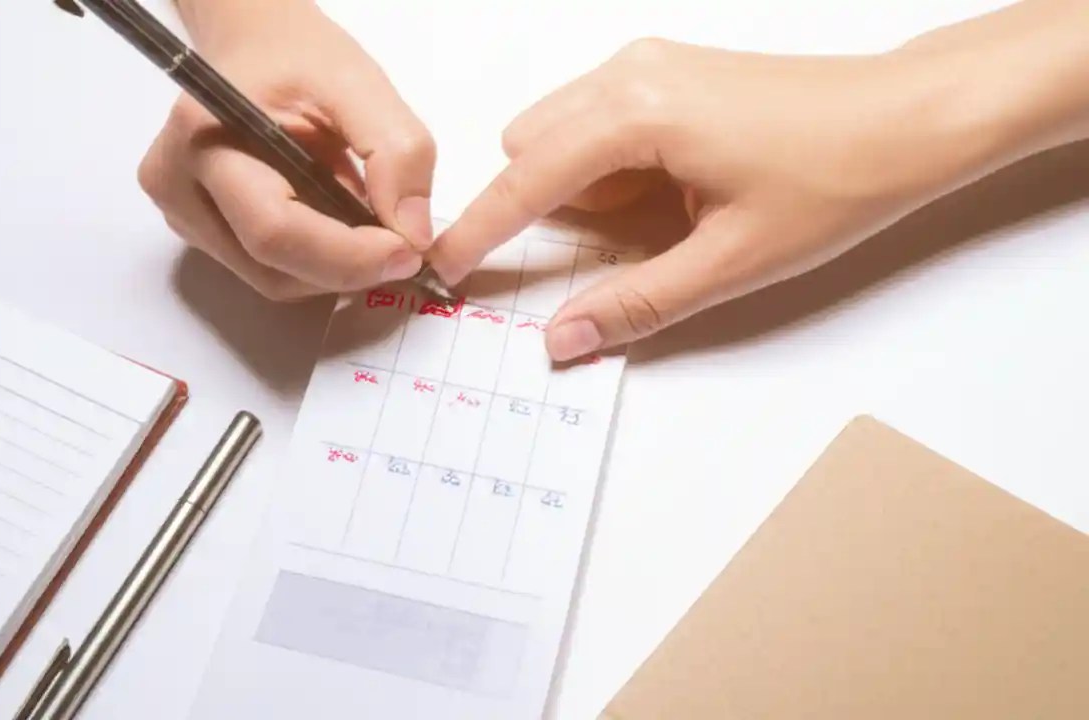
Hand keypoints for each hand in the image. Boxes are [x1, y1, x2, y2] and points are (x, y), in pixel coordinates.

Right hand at [140, 1, 433, 299]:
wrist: (254, 46)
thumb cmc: (297, 56)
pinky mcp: (200, 232)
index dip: (347, 256)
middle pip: (273, 267)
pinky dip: (316, 261)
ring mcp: (183, 215)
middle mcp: (178, 187)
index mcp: (204, 139)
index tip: (408, 252)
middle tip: (403, 247)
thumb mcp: (358, 83)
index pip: (274, 229)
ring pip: (273, 279)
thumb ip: (396, 150)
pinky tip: (335, 222)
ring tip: (365, 220)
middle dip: (348, 267)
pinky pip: (268, 270)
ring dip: (334, 267)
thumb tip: (413, 234)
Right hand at [429, 39, 1004, 359]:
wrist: (912, 120)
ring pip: (565, 136)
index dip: (479, 231)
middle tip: (611, 254)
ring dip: (585, 190)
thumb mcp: (730, 261)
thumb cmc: (839, 177)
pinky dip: (614, 170)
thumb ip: (634, 303)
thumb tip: (563, 339)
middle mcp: (631, 75)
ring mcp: (651, 68)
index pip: (526, 180)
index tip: (443, 267)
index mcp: (638, 114)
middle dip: (546, 209)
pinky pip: (602, 125)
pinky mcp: (670, 75)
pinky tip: (676, 195)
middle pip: (532, 149)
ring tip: (666, 222)